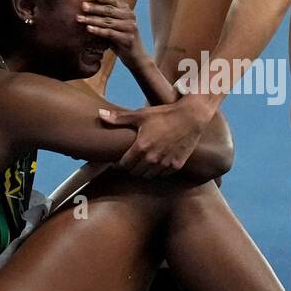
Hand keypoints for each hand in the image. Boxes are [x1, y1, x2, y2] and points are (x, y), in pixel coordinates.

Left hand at [77, 0, 143, 64]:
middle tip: (82, 6)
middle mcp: (130, 17)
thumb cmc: (122, 37)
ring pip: (108, 22)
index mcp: (127, 10)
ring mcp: (130, 28)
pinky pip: (110, 33)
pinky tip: (88, 29)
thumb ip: (110, 8)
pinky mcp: (127, 39)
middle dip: (95, 8)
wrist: (135, 56)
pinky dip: (98, 31)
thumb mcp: (117, 22)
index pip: (115, 1)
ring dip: (92, 20)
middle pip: (110, 11)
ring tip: (79, 18)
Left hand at [99, 93, 214, 177]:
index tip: (120, 159)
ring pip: (148, 175)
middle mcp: (152, 158)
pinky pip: (163, 174)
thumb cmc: (164, 114)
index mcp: (141, 147)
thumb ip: (119, 119)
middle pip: (135, 172)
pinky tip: (158, 162)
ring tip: (145, 162)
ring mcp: (165, 163)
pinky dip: (159, 170)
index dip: (120, 163)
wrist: (191, 117)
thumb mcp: (140, 115)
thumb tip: (100, 115)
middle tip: (132, 160)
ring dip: (145, 170)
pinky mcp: (177, 165)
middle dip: (132, 167)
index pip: (124, 165)